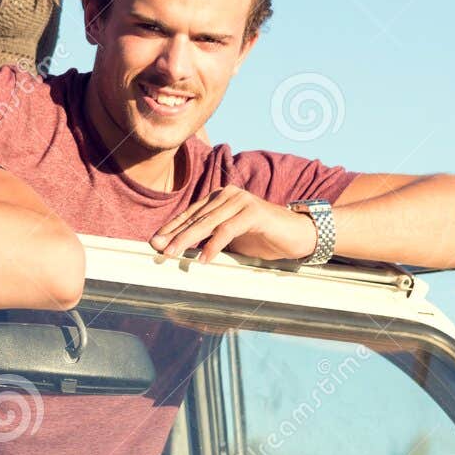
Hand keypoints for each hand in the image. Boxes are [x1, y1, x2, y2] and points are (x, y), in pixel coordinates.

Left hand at [150, 187, 317, 262]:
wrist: (299, 234)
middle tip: (158, 249)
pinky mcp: (253, 211)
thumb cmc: (264, 238)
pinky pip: (228, 229)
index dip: (171, 229)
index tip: (154, 243)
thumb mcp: (232, 240)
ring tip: (173, 254)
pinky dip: (214, 245)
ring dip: (188, 240)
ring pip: (208, 222)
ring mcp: (240, 200)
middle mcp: (227, 195)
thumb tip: (180, 250)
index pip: (190, 215)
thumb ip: (209, 240)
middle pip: (195, 218)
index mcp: (219, 198)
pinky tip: (204, 258)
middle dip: (174, 235)